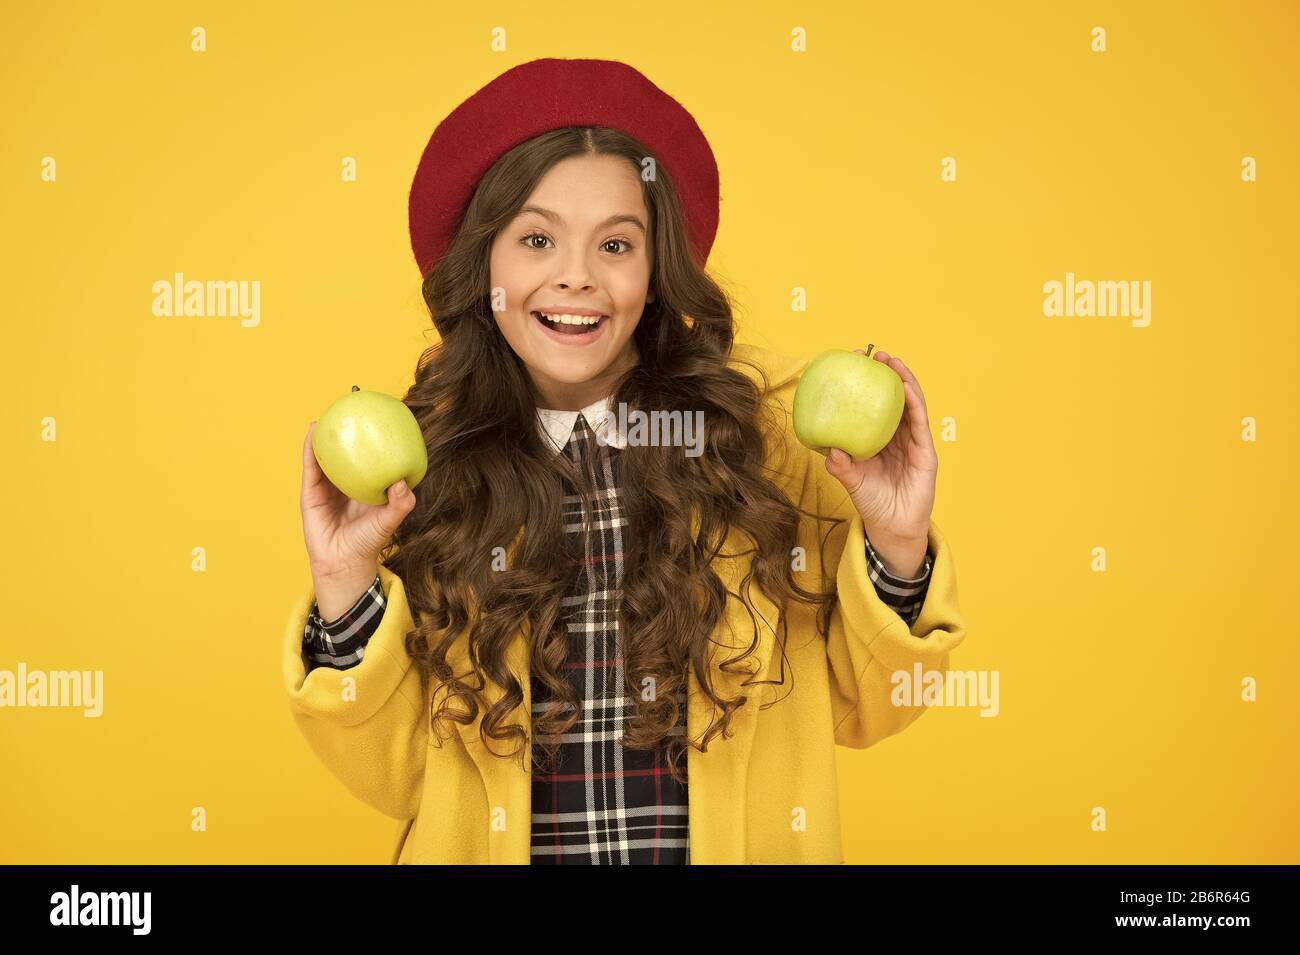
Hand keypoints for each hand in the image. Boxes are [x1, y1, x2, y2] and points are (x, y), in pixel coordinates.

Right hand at [300, 420, 416, 583]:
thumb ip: (400, 504)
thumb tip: (402, 483)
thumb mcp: (388, 521)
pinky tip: (314, 431)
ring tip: (333, 412)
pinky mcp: (311, 493)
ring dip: (329, 434)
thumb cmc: (368, 543)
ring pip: (328, 455)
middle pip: (349, 452)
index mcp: (368, 486)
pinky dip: (311, 448)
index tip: (382, 415)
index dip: (376, 439)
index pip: (373, 457)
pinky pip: (311, 466)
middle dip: (352, 430)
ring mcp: (328, 486)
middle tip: (356, 403)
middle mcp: (348, 483)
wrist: (343, 564)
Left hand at [824, 348, 937, 576]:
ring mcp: (913, 442)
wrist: (893, 528)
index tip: (852, 363)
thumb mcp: (852, 482)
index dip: (865, 385)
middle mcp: (897, 437)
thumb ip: (841, 466)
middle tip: (873, 353)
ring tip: (891, 361)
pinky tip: (906, 386)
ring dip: (903, 379)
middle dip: (886, 374)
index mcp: (878, 439)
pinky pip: (920, 422)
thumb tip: (828, 448)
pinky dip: (914, 402)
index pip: (872, 405)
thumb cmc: (872, 503)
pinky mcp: (926, 452)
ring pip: (910, 404)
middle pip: (893, 398)